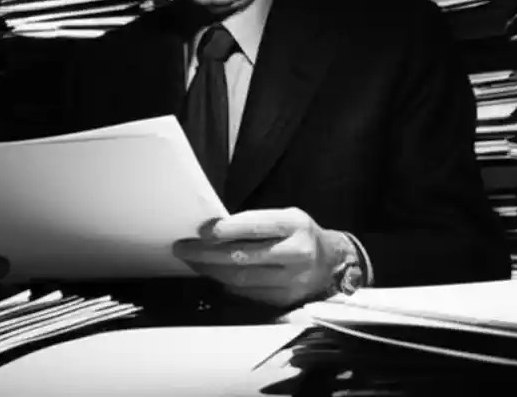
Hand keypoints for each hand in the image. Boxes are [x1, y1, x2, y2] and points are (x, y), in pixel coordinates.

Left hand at [172, 207, 350, 307]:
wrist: (333, 263)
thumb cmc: (301, 234)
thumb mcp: (286, 217)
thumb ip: (255, 222)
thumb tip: (213, 230)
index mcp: (295, 225)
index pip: (256, 226)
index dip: (226, 229)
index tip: (201, 230)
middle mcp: (296, 253)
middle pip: (243, 256)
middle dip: (207, 253)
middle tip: (183, 248)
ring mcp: (291, 280)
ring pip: (241, 278)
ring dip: (210, 270)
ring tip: (191, 260)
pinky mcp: (284, 300)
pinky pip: (247, 292)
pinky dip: (225, 283)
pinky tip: (211, 273)